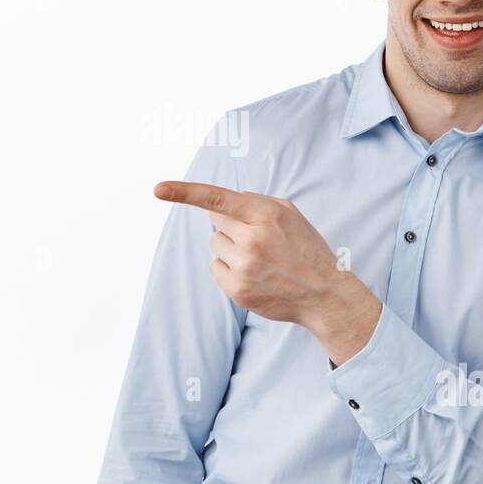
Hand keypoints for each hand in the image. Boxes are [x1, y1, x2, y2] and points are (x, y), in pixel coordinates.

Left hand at [155, 180, 381, 364]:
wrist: (323, 294)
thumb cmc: (305, 249)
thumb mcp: (289, 214)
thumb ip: (255, 201)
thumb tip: (221, 203)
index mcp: (266, 214)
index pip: (217, 199)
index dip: (185, 192)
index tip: (158, 189)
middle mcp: (252, 239)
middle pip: (215, 221)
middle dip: (231, 224)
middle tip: (257, 237)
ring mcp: (244, 266)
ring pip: (215, 244)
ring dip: (230, 247)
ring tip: (259, 258)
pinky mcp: (237, 289)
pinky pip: (215, 268)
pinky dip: (229, 268)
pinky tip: (253, 274)